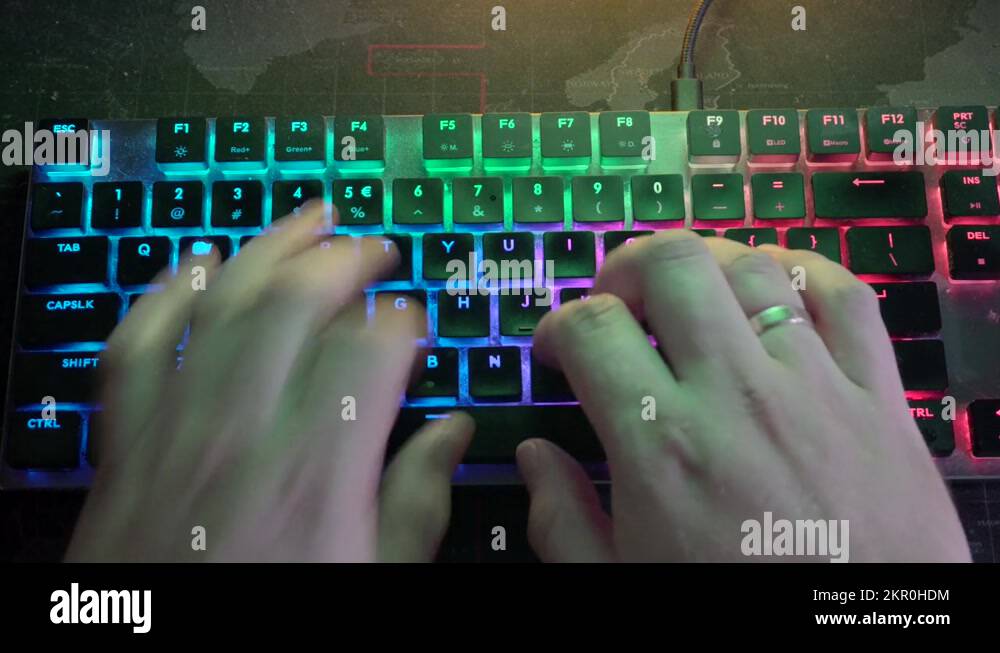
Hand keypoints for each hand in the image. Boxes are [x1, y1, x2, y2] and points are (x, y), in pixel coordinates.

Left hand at [68, 203, 473, 561]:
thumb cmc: (277, 622)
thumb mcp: (374, 580)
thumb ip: (415, 502)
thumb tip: (451, 436)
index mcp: (319, 470)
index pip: (372, 346)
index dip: (404, 319)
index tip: (417, 322)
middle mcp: (244, 434)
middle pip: (294, 301)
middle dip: (345, 259)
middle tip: (376, 249)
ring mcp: (175, 432)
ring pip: (217, 302)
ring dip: (267, 248)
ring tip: (307, 218)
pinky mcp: (125, 446)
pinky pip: (136, 345)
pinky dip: (163, 293)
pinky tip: (192, 264)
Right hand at [520, 230, 968, 561]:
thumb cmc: (737, 618)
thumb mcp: (621, 586)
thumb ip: (563, 520)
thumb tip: (534, 458)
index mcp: (660, 442)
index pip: (591, 327)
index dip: (558, 326)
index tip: (559, 351)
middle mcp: (735, 393)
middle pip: (671, 264)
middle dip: (627, 268)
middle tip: (617, 302)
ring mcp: (814, 385)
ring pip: (752, 267)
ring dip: (705, 267)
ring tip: (689, 297)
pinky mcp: (878, 395)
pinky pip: (844, 296)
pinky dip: (804, 271)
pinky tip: (777, 286)